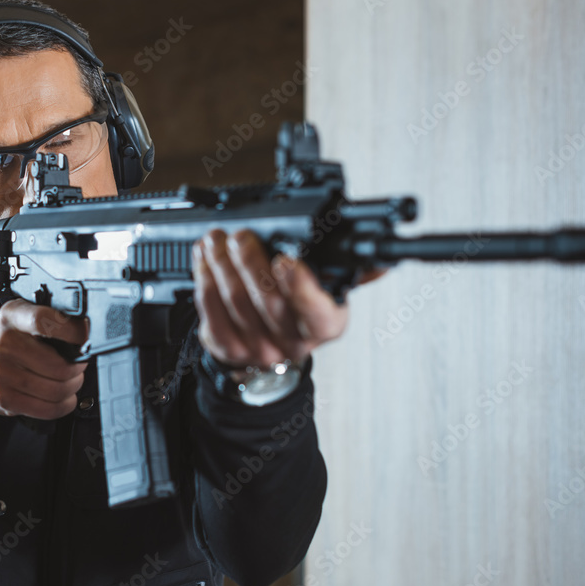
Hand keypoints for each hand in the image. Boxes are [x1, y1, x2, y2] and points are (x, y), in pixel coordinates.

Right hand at [0, 299, 88, 418]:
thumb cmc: (3, 335)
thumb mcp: (20, 313)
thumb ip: (48, 317)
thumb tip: (84, 328)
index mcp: (13, 317)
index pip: (43, 321)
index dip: (71, 331)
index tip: (84, 338)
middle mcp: (5, 345)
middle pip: (58, 366)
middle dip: (77, 369)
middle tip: (79, 366)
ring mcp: (2, 374)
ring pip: (55, 390)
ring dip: (72, 388)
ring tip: (72, 382)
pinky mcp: (4, 399)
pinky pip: (45, 409)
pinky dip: (63, 406)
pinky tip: (64, 398)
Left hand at [192, 229, 384, 367]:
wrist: (268, 349)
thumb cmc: (299, 310)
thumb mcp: (329, 291)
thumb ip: (350, 271)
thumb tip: (381, 260)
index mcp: (325, 325)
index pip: (316, 311)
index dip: (300, 286)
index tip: (284, 260)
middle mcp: (292, 344)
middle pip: (268, 302)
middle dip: (250, 262)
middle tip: (239, 235)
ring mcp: (257, 350)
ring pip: (235, 303)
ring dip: (222, 265)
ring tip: (216, 238)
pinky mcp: (226, 348)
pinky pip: (211, 311)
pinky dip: (204, 278)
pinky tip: (203, 257)